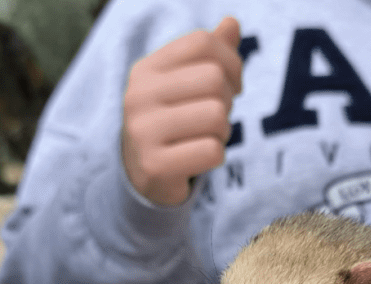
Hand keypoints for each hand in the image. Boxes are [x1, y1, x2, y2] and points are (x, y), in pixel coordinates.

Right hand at [121, 16, 242, 205]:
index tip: (231, 85)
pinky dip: (215, 156)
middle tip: (213, 117)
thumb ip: (210, 53)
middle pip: (214, 79)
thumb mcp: (187, 83)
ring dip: (223, 131)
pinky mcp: (154, 166)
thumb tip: (232, 23)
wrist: (142, 173)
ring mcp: (142, 132)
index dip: (231, 61)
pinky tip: (197, 158)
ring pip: (217, 116)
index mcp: (146, 69)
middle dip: (226, 101)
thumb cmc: (174, 120)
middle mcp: (138, 96)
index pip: (202, 43)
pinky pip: (212, 151)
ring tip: (204, 137)